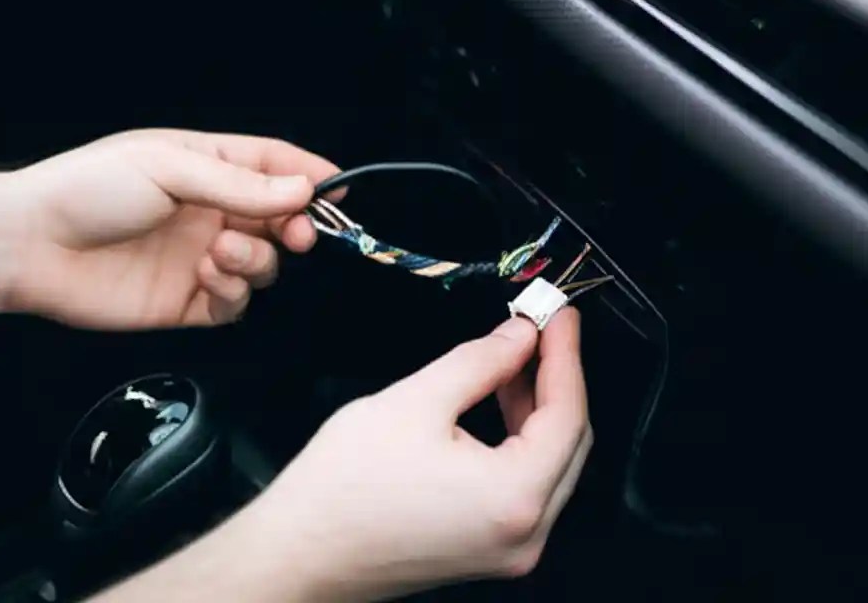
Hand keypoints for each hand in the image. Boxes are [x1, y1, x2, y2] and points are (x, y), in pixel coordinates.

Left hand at [5, 128, 339, 328]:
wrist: (30, 246)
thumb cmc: (88, 189)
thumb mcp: (169, 168)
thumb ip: (240, 184)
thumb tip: (304, 190)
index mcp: (206, 166)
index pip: (275, 166)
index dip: (310, 176)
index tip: (340, 192)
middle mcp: (210, 211)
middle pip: (280, 219)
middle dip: (296, 227)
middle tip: (295, 234)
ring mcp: (201, 258)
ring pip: (264, 265)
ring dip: (256, 259)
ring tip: (221, 252)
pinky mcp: (188, 302)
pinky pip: (236, 303)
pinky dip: (234, 291)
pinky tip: (207, 276)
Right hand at [240, 309, 590, 600]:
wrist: (297, 554)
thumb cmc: (342, 490)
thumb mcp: (416, 401)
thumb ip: (482, 361)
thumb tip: (521, 335)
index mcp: (513, 497)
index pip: (567, 413)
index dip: (565, 354)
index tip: (560, 313)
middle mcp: (525, 534)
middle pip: (570, 442)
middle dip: (557, 378)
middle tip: (542, 326)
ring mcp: (509, 550)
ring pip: (551, 465)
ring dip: (539, 407)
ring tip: (517, 356)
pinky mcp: (489, 551)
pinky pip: (526, 486)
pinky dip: (522, 441)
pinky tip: (501, 401)